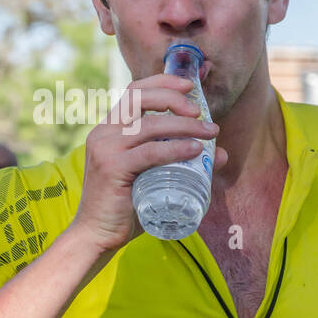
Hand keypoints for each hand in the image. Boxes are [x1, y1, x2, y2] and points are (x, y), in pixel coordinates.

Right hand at [70, 73, 225, 254]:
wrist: (97, 235)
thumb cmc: (126, 208)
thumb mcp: (154, 177)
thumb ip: (182, 163)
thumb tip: (220, 154)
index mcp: (110, 128)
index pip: (134, 91)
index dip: (163, 82)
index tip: (189, 85)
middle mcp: (105, 132)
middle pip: (139, 97)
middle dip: (173, 98)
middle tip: (200, 112)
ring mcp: (106, 149)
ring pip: (148, 124)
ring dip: (183, 125)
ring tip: (209, 132)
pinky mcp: (112, 168)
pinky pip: (149, 152)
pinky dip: (175, 148)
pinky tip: (195, 149)